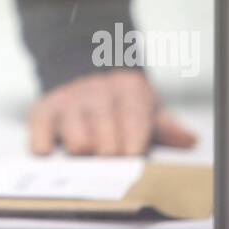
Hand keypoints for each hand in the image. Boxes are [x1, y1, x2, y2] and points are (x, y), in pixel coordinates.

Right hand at [29, 69, 195, 155]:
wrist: (83, 67)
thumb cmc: (119, 99)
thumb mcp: (146, 106)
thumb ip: (165, 126)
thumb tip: (189, 139)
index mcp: (126, 90)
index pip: (132, 118)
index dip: (133, 141)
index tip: (133, 156)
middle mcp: (95, 92)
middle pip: (105, 136)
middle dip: (110, 153)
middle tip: (111, 161)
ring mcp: (68, 102)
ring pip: (76, 140)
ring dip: (82, 152)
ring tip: (88, 154)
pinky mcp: (42, 110)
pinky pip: (40, 134)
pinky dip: (44, 146)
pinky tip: (53, 152)